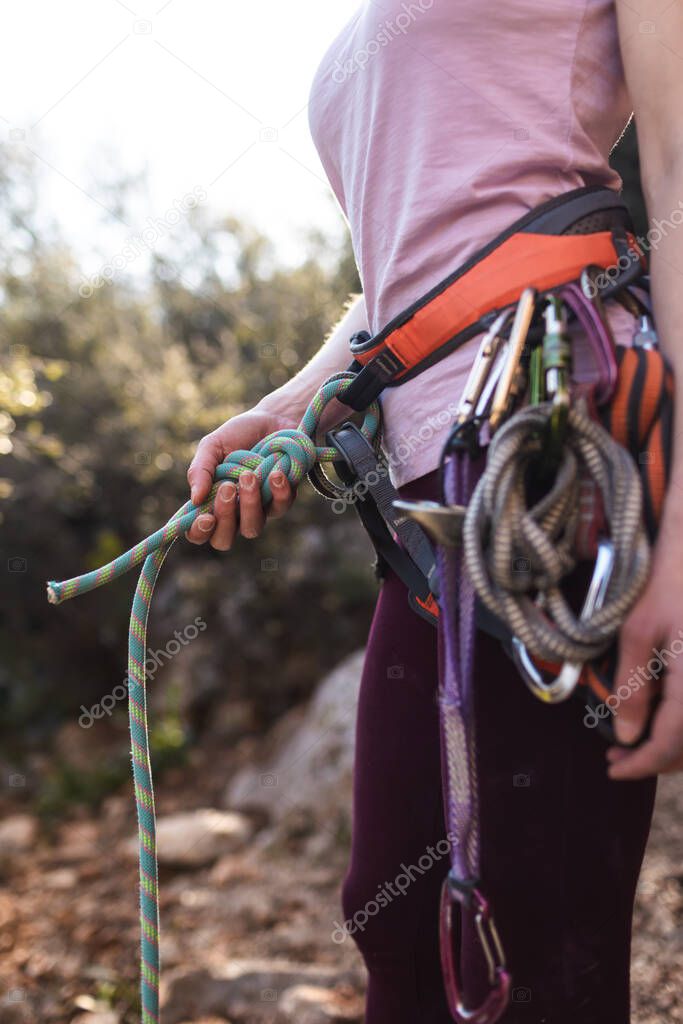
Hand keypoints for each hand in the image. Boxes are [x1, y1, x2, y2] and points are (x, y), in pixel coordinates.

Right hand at [185, 406, 297, 549]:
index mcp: (211, 501)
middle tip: (228, 487)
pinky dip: (278, 491)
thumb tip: (195, 499)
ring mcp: (259, 510)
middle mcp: (234, 512)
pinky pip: (280, 508)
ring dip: (249, 503)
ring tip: (250, 474)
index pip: (199, 532)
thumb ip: (200, 470)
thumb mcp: (213, 445)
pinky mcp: (283, 501)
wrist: (273, 419)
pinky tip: (276, 472)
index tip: (205, 517)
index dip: (198, 533)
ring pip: (252, 528)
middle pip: (224, 540)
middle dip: (225, 518)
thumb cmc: (238, 435)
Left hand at [608, 513, 682, 777]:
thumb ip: (632, 687)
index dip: (642, 764)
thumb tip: (627, 735)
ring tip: (635, 737)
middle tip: (617, 754)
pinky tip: (661, 711)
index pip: (672, 743)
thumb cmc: (671, 580)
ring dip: (674, 743)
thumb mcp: (638, 631)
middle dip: (657, 757)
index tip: (613, 769)